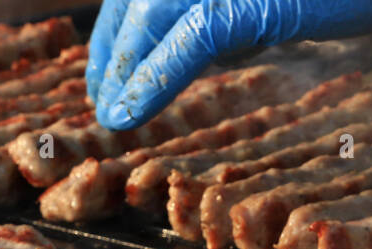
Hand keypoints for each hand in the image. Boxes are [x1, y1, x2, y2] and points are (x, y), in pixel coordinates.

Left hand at [87, 0, 371, 129]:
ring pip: (147, 16)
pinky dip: (154, 77)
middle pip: (133, 0)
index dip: (114, 34)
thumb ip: (226, 13)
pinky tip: (132, 110)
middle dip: (111, 55)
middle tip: (104, 104)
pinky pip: (189, 38)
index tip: (106, 78)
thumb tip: (187, 51)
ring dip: (124, 71)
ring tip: (114, 115)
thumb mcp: (268, 0)